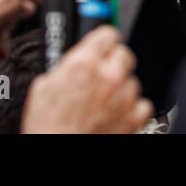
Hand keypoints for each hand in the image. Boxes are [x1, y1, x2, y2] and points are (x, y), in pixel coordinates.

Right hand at [21, 26, 153, 133]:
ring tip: (102, 101)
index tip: (102, 45)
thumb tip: (77, 58)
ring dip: (120, 86)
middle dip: (112, 62)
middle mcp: (109, 75)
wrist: (57, 152)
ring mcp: (124, 96)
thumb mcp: (44, 85)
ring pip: (132, 79)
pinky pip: (141, 103)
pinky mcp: (134, 116)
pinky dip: (131, 107)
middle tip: (100, 76)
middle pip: (123, 54)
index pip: (107, 33)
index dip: (102, 40)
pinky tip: (115, 113)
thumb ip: (68, 65)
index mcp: (84, 63)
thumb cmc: (48, 126)